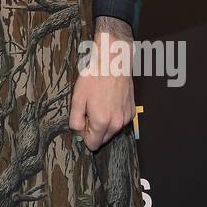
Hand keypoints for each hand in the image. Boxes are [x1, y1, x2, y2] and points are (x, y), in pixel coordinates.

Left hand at [69, 18, 134, 151]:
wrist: (114, 62)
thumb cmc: (95, 77)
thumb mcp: (77, 98)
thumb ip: (75, 120)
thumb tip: (77, 132)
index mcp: (102, 121)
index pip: (93, 145)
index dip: (84, 136)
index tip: (82, 122)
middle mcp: (117, 123)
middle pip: (103, 139)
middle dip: (94, 130)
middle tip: (89, 111)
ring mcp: (126, 118)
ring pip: (112, 131)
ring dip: (104, 123)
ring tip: (99, 104)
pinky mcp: (132, 112)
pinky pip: (120, 122)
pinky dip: (113, 116)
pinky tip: (108, 102)